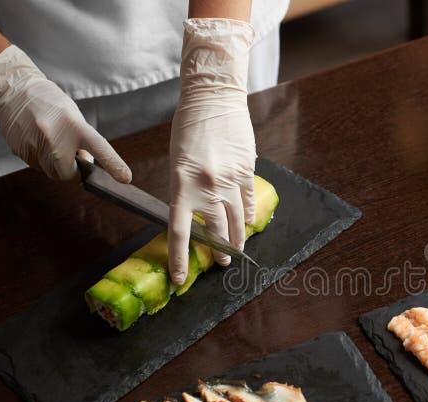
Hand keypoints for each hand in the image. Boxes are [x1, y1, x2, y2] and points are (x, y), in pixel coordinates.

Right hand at [0, 45, 130, 182]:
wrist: (14, 91)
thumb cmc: (50, 103)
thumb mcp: (74, 117)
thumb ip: (84, 142)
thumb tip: (86, 165)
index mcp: (74, 125)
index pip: (99, 147)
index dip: (113, 164)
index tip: (125, 177)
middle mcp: (54, 136)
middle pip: (68, 174)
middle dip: (72, 171)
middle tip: (71, 157)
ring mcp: (35, 144)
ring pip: (51, 172)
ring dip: (56, 165)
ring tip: (52, 143)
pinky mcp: (20, 150)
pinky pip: (37, 166)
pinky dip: (42, 159)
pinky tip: (39, 142)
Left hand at [168, 18, 256, 283]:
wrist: (213, 97)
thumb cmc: (188, 126)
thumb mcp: (176, 160)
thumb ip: (185, 189)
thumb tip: (196, 214)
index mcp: (182, 184)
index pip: (180, 232)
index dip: (180, 258)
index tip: (181, 278)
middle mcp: (207, 186)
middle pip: (216, 230)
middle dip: (219, 250)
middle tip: (221, 264)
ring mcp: (230, 179)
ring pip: (237, 220)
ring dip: (238, 238)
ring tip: (238, 251)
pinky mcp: (247, 170)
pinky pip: (249, 200)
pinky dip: (250, 214)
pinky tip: (251, 223)